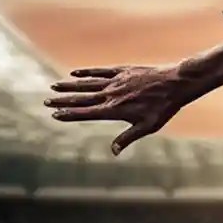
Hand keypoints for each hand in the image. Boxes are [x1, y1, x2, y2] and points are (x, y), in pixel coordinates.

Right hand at [46, 64, 190, 154]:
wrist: (176, 82)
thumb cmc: (163, 107)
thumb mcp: (147, 127)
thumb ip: (128, 138)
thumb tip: (113, 152)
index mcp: (115, 110)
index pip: (86, 113)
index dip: (69, 114)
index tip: (55, 114)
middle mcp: (112, 94)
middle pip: (82, 98)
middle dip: (63, 100)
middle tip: (46, 101)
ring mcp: (117, 81)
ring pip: (88, 83)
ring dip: (70, 85)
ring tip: (55, 86)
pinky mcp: (123, 70)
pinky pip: (101, 71)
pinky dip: (87, 72)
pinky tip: (76, 73)